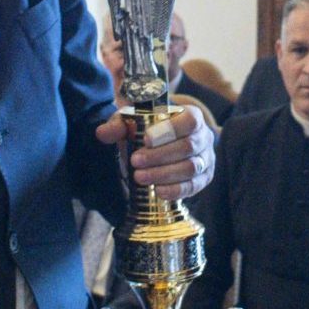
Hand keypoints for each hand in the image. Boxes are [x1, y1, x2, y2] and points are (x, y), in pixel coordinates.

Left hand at [98, 103, 214, 200]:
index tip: (146, 139)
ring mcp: (206, 159)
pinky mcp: (203, 179)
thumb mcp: (133, 122)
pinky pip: (193, 186)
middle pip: (188, 146)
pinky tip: (158, 191)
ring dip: (164, 174)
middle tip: (135, 161)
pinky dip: (175, 190)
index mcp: (192, 116)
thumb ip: (119, 125)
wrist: (162, 146)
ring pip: (191, 168)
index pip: (191, 120)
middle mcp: (204, 137)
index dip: (170, 129)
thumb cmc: (149, 130)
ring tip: (140, 177)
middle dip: (160, 156)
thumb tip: (102, 133)